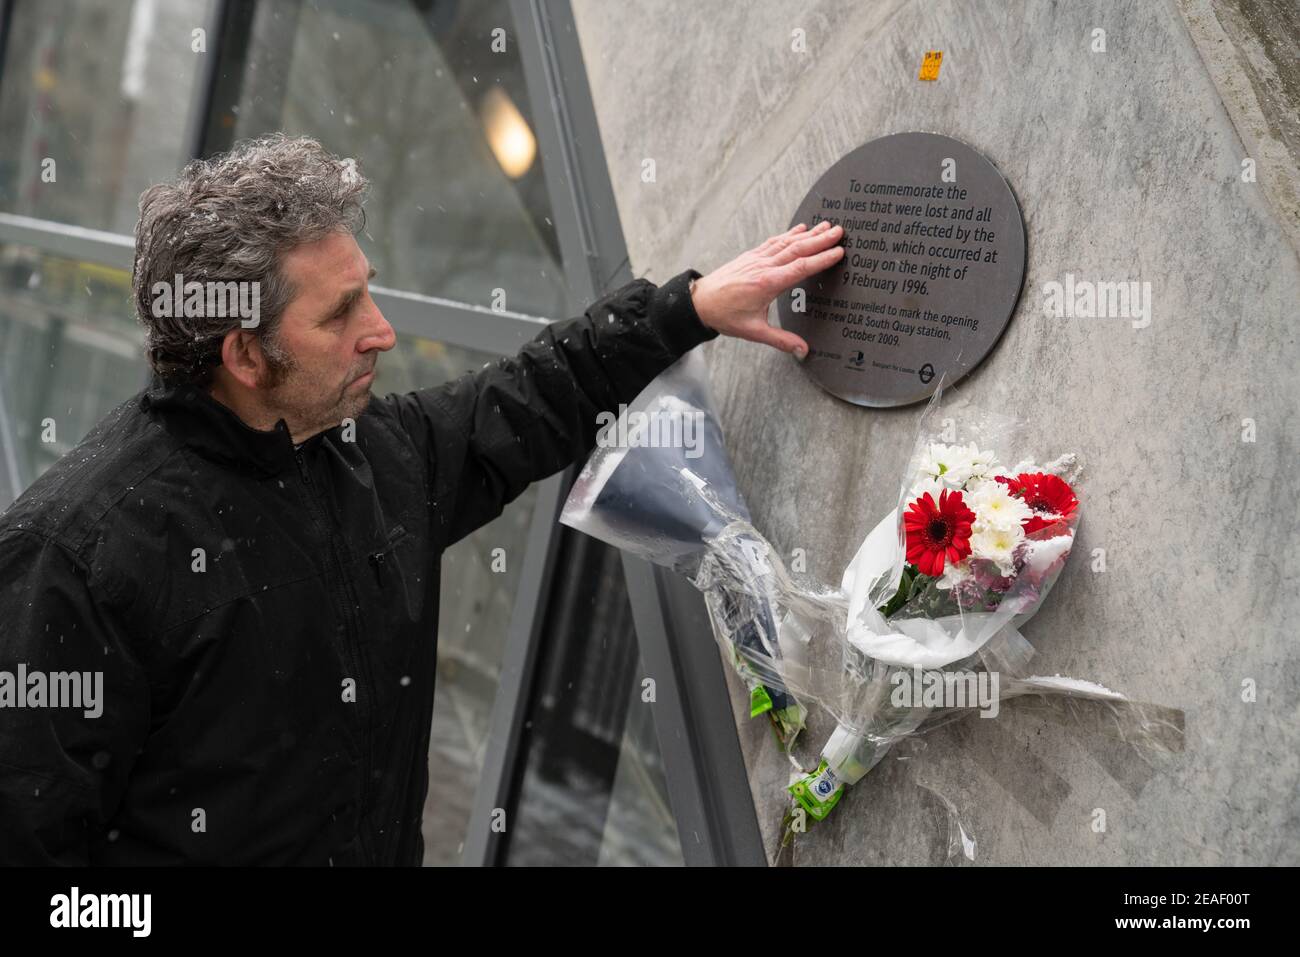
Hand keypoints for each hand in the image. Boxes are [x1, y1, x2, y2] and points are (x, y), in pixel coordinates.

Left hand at [690, 221, 844, 358]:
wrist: (700, 302)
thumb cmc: (725, 316)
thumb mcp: (754, 332)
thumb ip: (781, 340)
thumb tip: (802, 350)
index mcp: (767, 283)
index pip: (801, 268)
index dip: (822, 259)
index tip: (838, 252)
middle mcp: (763, 267)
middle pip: (797, 249)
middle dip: (820, 240)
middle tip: (840, 231)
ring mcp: (756, 259)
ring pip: (786, 242)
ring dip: (808, 234)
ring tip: (826, 226)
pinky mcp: (750, 256)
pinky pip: (773, 242)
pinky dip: (788, 234)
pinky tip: (799, 229)